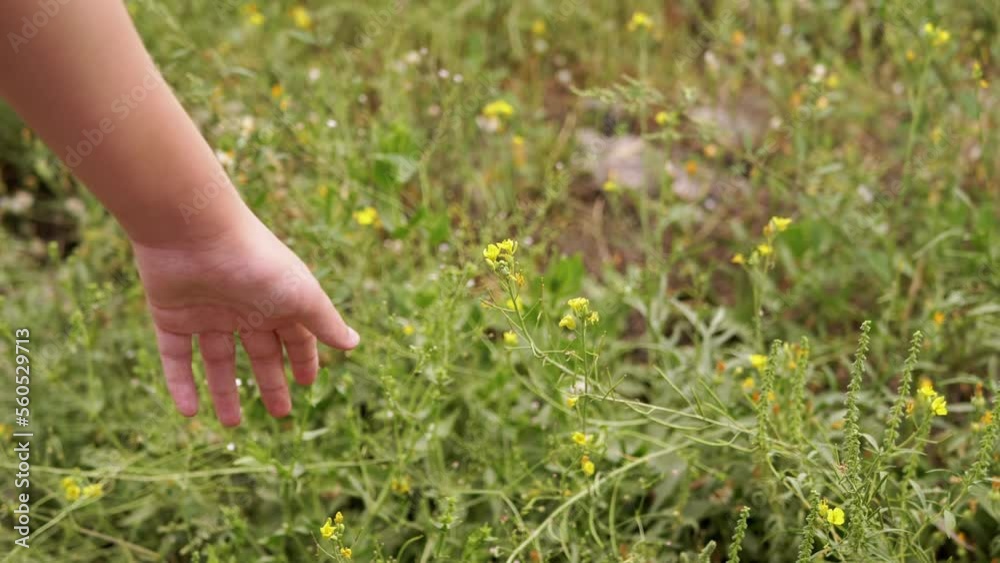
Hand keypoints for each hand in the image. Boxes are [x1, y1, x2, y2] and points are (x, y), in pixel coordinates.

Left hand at [132, 212, 358, 425]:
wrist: (195, 233)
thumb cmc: (258, 262)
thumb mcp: (301, 296)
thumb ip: (325, 323)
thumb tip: (354, 344)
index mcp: (276, 301)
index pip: (295, 337)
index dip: (303, 360)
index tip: (307, 385)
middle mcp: (243, 308)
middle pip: (259, 353)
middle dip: (269, 383)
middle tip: (279, 415)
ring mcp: (207, 313)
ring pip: (217, 361)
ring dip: (224, 393)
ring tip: (231, 426)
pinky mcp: (171, 317)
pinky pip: (176, 358)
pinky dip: (181, 384)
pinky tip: (190, 412)